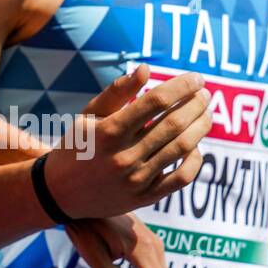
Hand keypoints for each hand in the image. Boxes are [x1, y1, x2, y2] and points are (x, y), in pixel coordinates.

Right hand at [43, 64, 210, 219]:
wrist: (61, 192)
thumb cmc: (77, 145)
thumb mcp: (89, 115)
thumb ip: (117, 92)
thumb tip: (147, 70)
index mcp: (109, 130)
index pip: (156, 101)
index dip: (181, 86)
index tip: (196, 78)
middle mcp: (124, 155)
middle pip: (174, 124)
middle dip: (196, 104)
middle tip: (205, 93)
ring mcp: (137, 179)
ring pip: (182, 148)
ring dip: (201, 127)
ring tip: (206, 113)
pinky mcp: (145, 197)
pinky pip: (181, 177)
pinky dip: (195, 159)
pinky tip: (195, 145)